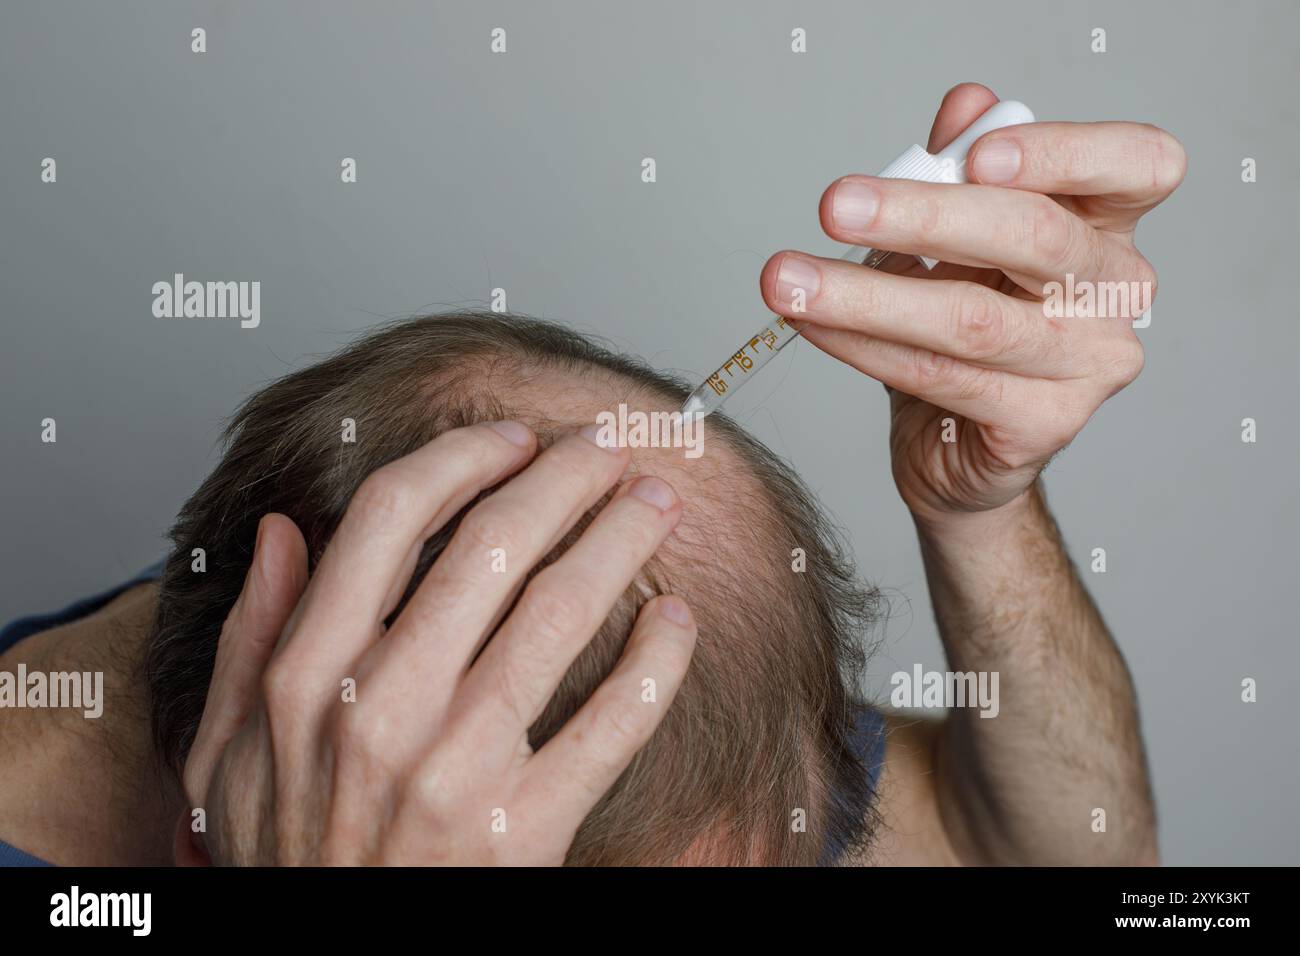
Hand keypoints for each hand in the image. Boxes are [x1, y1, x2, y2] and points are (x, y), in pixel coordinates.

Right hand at [175, 422, 695, 864]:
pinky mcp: (522, 831)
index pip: (392, 516)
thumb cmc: (288, 855)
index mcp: (307, 673)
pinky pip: (611, 726)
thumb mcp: (227, 751)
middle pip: (491, 544)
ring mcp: (456, 768)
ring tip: (657, 504)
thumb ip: (252, 635)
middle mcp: (380, 708)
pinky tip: (676, 619)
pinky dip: (656, 663)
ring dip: (619, 540)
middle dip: (565, 476)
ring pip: (559, 613)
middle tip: (611, 447)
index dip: (464, 455)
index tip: (514, 438)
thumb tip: (282, 532)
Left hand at [760, 83, 1185, 525]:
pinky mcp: (1042, 427)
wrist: (956, 444)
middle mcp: (1114, 293)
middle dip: (923, 215)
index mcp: (1108, 226)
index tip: (976, 154)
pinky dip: (863, 346)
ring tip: (787, 278)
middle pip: (1036, 237)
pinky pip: (938, 376)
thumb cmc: (965, 321)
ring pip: (971, 319)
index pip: (1138, 165)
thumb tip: (966, 106)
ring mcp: (1087, 367)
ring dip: (865, 295)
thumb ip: (962, 169)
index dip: (1066, 153)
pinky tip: (811, 323)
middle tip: (836, 206)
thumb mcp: (958, 237)